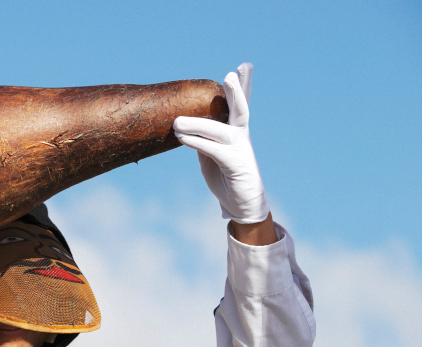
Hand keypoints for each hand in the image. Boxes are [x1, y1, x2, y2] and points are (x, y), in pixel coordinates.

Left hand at [173, 62, 269, 223]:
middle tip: (230, 75)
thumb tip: (185, 126)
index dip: (243, 87)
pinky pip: (215, 151)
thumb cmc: (225, 177)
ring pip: (221, 131)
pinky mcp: (236, 166)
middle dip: (237, 92)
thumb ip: (203, 138)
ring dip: (198, 124)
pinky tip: (183, 139)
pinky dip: (198, 143)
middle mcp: (241, 137)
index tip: (244, 67)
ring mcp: (241, 151)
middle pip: (240, 110)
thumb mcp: (210, 155)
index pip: (239, 106)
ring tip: (177, 121)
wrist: (241, 205)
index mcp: (236, 132)